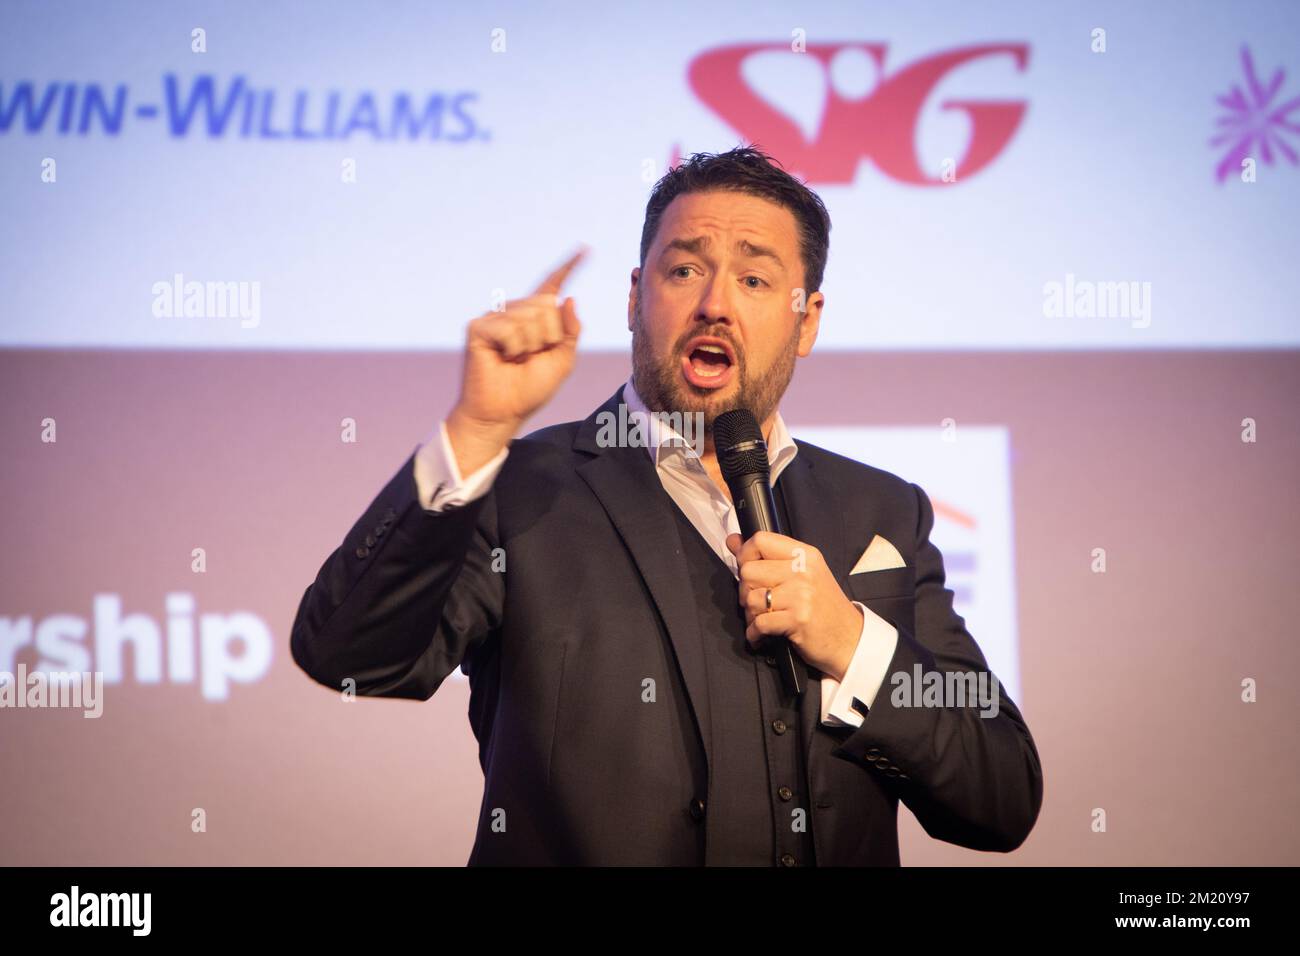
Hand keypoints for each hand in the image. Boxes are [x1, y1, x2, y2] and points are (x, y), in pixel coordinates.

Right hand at [447, 247, 586, 472]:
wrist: (503, 412)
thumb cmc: (530, 389)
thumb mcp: (562, 360)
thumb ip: (570, 331)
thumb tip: (567, 297)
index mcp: (536, 318)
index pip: (553, 287)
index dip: (569, 267)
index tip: (585, 249)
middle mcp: (515, 312)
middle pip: (547, 305)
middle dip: (549, 336)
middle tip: (532, 356)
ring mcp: (496, 317)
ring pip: (531, 317)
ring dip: (531, 346)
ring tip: (516, 359)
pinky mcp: (479, 326)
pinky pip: (510, 328)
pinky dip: (513, 348)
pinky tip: (502, 358)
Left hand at [725, 531, 863, 681]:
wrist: (850, 639)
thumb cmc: (824, 608)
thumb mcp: (802, 574)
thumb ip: (768, 558)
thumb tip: (733, 540)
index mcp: (805, 554)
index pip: (761, 539)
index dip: (745, 554)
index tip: (745, 567)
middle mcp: (803, 570)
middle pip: (749, 571)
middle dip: (745, 591)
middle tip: (757, 602)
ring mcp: (801, 595)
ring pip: (751, 598)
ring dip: (751, 615)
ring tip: (763, 619)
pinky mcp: (798, 619)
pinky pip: (759, 623)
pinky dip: (755, 633)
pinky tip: (762, 636)